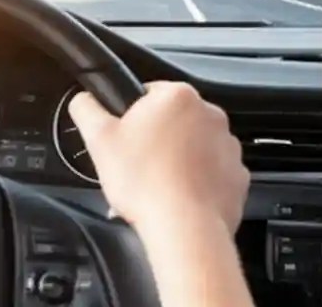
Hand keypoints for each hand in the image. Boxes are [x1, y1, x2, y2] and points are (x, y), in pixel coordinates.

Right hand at [68, 82, 248, 236]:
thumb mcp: (99, 140)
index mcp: (177, 96)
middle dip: (156, 139)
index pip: (149, 93)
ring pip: (195, 146)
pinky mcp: (238, 173)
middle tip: (137, 165)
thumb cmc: (144, 182)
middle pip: (174, 120)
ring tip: (158, 185)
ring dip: (178, 159)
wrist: (184, 226)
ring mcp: (228, 144)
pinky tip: (180, 196)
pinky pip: (213, 172)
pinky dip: (198, 182)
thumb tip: (84, 100)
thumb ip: (87, 109)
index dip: (132, 117)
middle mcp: (210, 114)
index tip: (125, 139)